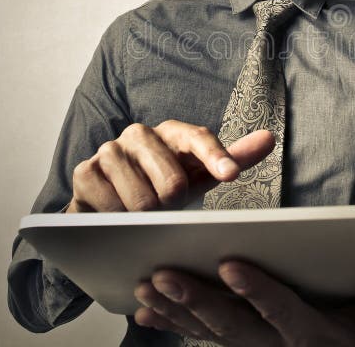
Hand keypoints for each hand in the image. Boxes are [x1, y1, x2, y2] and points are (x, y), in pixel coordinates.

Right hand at [66, 121, 275, 211]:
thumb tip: (270, 138)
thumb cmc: (162, 188)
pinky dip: (119, 222)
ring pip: (141, 200)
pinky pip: (110, 208)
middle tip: (168, 209)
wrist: (110, 208)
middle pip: (172, 179)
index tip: (232, 176)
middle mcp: (140, 134)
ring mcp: (109, 150)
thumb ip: (234, 158)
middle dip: (175, 204)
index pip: (199, 138)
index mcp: (172, 132)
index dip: (217, 157)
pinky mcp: (84, 173)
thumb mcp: (199, 176)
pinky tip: (118, 219)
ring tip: (143, 216)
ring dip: (146, 218)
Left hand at [133, 260, 354, 345]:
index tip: (230, 264)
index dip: (257, 291)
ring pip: (208, 333)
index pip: (282, 313)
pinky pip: (199, 340)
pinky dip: (172, 325)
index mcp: (311, 338)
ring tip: (145, 286)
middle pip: (232, 326)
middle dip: (196, 300)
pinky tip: (145, 313)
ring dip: (175, 310)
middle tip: (164, 275)